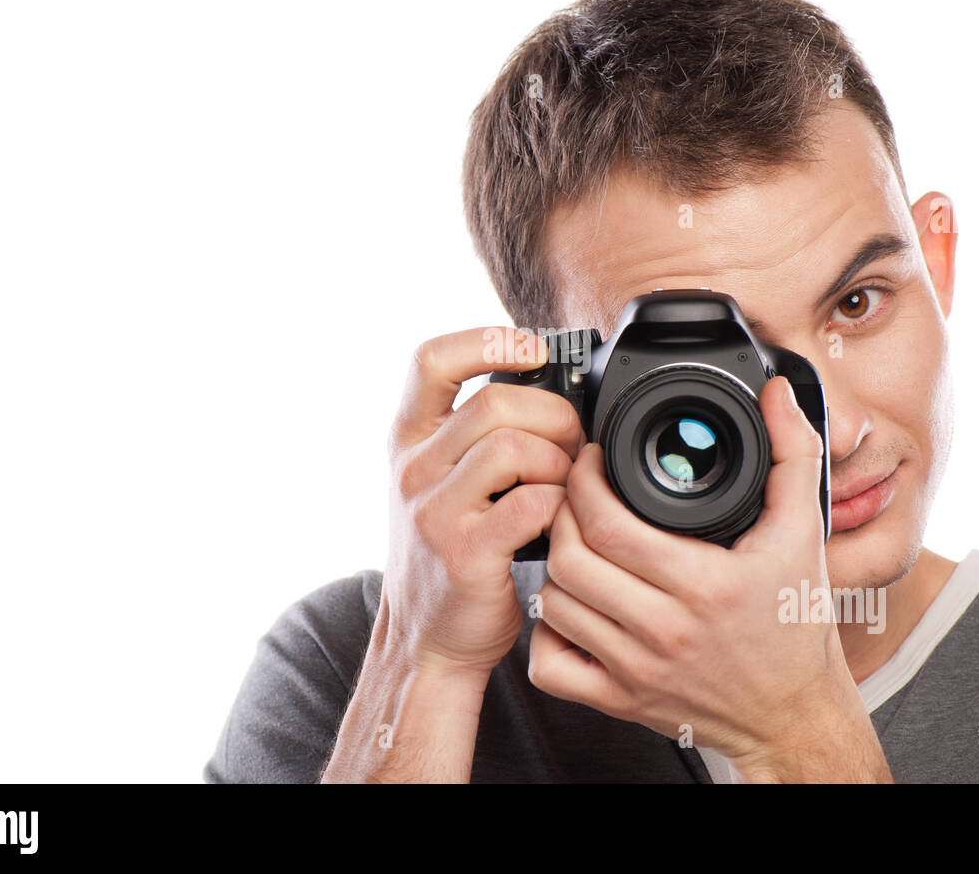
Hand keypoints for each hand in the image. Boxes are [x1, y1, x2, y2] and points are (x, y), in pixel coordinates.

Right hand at [383, 327, 585, 678]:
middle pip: (494, 404)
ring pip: (513, 447)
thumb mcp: (442, 481)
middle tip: (571, 444)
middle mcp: (412, 468)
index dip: (487, 341)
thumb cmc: (450, 550)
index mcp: (407, 439)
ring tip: (564, 483)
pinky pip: (531, 502)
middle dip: (552, 416)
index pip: (431, 359)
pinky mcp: (464, 552)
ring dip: (558, 461)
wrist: (426, 636)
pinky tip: (557, 519)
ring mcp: (434, 511)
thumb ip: (476, 437)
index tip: (532, 350)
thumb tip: (553, 389)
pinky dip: (560, 504)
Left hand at [527, 375, 890, 781]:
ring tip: (575, 542)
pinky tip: (571, 607)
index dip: (584, 481)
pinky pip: (550, 666)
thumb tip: (775, 392)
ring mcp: (636, 670)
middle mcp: (664, 631)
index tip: (593, 461)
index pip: (608, 525)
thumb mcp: (803, 530)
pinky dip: (547, 633)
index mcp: (705, 584)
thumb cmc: (795, 623)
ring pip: (553, 606)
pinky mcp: (619, 701)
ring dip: (554, 565)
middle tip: (576, 495)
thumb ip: (792, 451)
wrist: (794, 715)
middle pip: (570, 560)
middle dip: (561, 513)